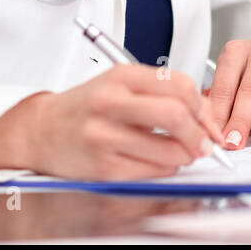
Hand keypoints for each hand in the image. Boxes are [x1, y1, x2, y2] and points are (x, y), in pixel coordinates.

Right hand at [0, 64, 225, 179]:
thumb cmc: (86, 107)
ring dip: (186, 156)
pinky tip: (159, 162)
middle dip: (200, 133)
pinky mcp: (104, 168)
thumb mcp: (120, 84)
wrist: (42, 130)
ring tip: (182, 153)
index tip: (207, 118)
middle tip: (205, 142)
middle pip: (176, 115)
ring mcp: (105, 137)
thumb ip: (161, 92)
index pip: (179, 85)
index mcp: (120, 76)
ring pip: (169, 150)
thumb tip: (207, 114)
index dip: (203, 105)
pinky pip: (153, 173)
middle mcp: (111, 103)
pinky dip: (166, 170)